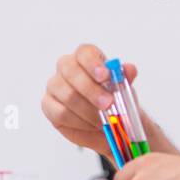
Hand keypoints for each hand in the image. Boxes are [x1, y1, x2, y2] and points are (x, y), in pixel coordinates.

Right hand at [41, 44, 139, 159]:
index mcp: (86, 58)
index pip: (84, 53)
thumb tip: (129, 69)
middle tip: (108, 104)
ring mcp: (55, 86)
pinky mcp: (49, 105)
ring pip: (67, 95)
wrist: (111, 126)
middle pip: (71, 71)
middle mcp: (67, 68)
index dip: (93, 63)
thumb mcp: (125, 90)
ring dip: (88, 111)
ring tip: (103, 121)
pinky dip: (79, 121)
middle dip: (91, 90)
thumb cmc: (115, 102)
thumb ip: (125, 78)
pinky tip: (90, 125)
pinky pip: (60, 112)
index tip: (105, 77)